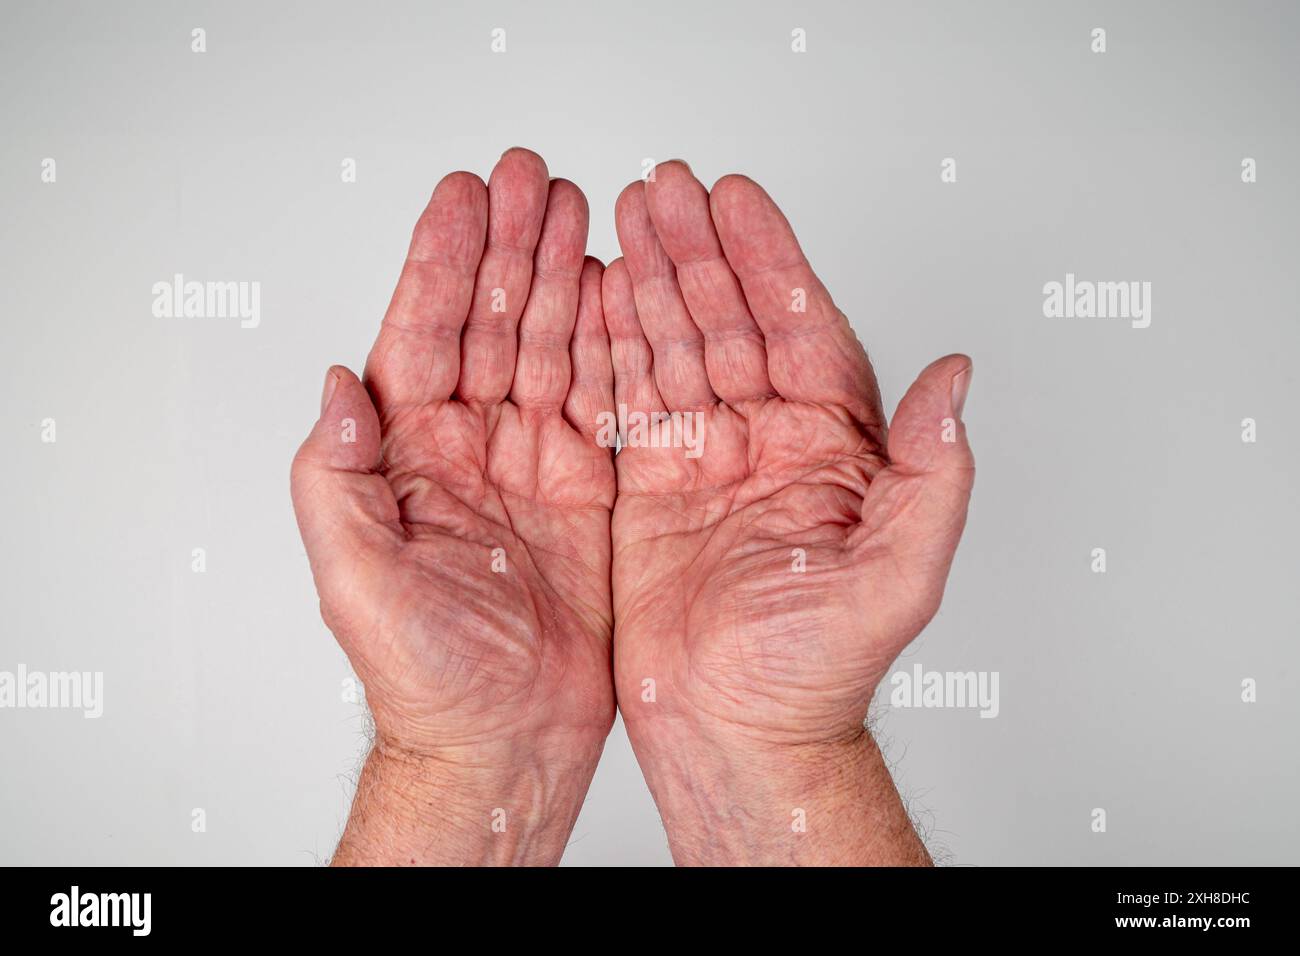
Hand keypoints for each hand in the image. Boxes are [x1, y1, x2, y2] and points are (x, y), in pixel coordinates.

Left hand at [291, 150, 615, 863]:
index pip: (423, 337)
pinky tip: (615, 290)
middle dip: (509, 247)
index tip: (463, 200)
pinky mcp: (587, 489)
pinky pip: (602, 398)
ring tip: (575, 208)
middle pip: (491, 324)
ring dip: (561, 275)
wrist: (504, 739)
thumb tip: (334, 388)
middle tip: (528, 178)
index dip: (443, 264)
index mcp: (410, 460)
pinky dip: (612, 340)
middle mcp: (470, 450)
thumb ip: (334, 480)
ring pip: (550, 346)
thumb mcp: (355, 579)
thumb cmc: (426, 676)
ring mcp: (532, 464)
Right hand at [606, 162, 974, 863]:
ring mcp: (708, 461)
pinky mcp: (651, 488)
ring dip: (653, 280)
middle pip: (734, 322)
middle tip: (666, 187)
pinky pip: (631, 399)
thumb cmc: (817, 673)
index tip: (737, 202)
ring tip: (627, 217)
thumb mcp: (898, 575)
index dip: (770, 262)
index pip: (803, 330)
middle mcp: (770, 444)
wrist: (736, 734)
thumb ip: (932, 476)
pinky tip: (600, 293)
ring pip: (678, 347)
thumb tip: (956, 384)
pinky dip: (613, 344)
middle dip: (699, 251)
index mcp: (833, 451)